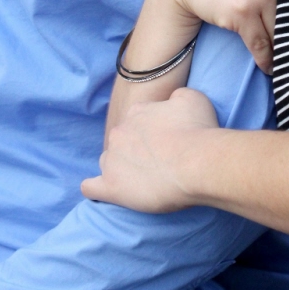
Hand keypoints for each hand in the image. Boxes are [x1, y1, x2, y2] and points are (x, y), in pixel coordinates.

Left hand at [82, 87, 217, 211]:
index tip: (166, 144)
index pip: (138, 121)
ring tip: (141, 182)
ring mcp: (112, 160)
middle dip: (135, 151)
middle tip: (158, 164)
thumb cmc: (197, 130)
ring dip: (120, 169)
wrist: (195, 162)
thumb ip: (176, 97)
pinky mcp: (111, 186)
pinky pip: (91, 188)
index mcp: (136, 112)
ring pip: (108, 162)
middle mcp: (119, 132)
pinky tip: (107, 192)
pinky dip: (96, 189)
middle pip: (121, 142)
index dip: (152, 134)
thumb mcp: (192, 98)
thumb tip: (171, 102)